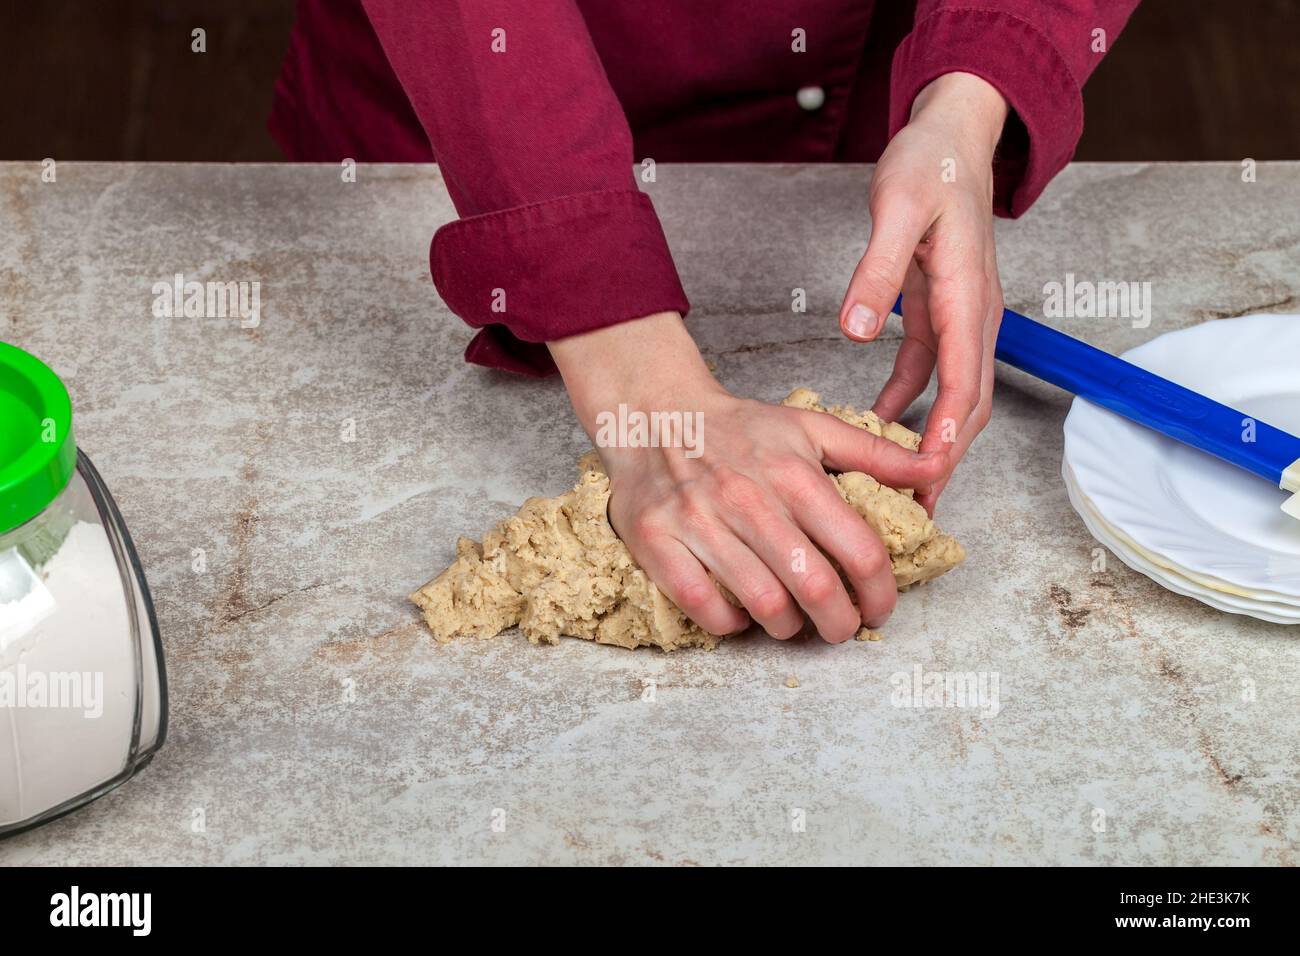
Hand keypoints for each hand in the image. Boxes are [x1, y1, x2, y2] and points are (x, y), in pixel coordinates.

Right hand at [549, 312, 948, 640]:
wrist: (653, 413)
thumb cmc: (738, 428)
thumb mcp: (810, 427)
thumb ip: (875, 453)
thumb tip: (936, 467)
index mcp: (795, 473)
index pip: (859, 551)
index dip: (881, 594)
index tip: (880, 609)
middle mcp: (749, 499)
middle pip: (816, 589)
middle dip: (840, 625)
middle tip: (841, 629)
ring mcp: (700, 522)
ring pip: (764, 606)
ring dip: (787, 628)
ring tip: (790, 621)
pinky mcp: (658, 542)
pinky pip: (706, 608)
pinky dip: (731, 623)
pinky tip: (739, 612)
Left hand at [838, 72, 1008, 513]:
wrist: (953, 137)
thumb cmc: (929, 165)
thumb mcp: (896, 209)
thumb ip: (876, 272)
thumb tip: (854, 331)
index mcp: (970, 296)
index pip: (963, 380)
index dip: (946, 431)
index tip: (928, 473)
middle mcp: (977, 316)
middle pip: (968, 404)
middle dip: (947, 458)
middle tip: (918, 508)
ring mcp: (964, 317)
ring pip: (955, 396)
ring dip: (932, 441)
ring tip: (904, 489)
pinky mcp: (944, 312)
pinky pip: (930, 371)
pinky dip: (909, 403)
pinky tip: (879, 426)